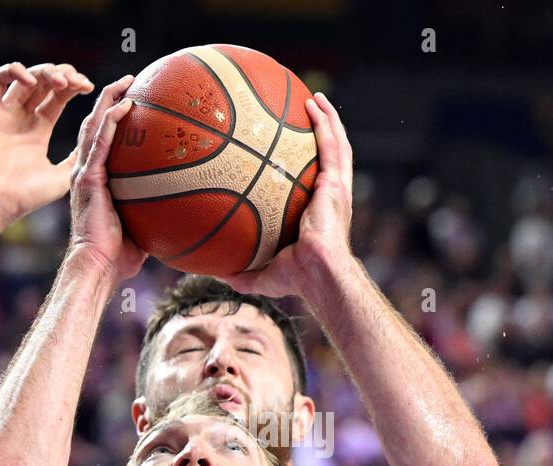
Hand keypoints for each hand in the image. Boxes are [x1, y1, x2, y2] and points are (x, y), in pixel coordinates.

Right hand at [0, 62, 93, 227]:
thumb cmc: (24, 197)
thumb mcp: (61, 176)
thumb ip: (77, 157)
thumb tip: (99, 145)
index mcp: (38, 129)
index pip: (58, 97)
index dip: (74, 86)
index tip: (90, 88)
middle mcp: (21, 117)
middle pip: (44, 83)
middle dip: (65, 76)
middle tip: (81, 83)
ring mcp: (5, 113)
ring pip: (25, 76)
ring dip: (46, 72)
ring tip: (62, 82)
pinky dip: (14, 71)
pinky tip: (32, 80)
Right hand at [66, 75, 145, 281]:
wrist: (99, 267)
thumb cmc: (121, 256)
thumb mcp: (146, 228)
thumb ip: (159, 214)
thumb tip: (189, 213)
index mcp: (98, 181)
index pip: (105, 142)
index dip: (116, 120)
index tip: (137, 103)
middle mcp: (88, 172)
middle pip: (97, 125)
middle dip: (112, 99)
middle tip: (132, 81)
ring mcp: (85, 173)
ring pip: (94, 126)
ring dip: (110, 99)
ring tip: (127, 81)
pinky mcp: (87, 178)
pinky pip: (99, 143)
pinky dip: (110, 121)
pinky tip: (124, 105)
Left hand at [217, 92, 353, 296]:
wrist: (318, 274)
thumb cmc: (297, 279)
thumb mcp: (262, 275)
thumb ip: (241, 273)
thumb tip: (214, 275)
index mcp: (319, 213)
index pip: (316, 183)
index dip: (310, 165)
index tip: (295, 151)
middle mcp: (331, 197)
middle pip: (330, 158)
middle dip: (323, 134)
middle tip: (308, 113)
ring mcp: (337, 188)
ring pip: (337, 144)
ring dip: (329, 119)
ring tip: (316, 100)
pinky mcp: (336, 183)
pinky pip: (331, 144)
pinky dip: (326, 122)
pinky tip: (314, 104)